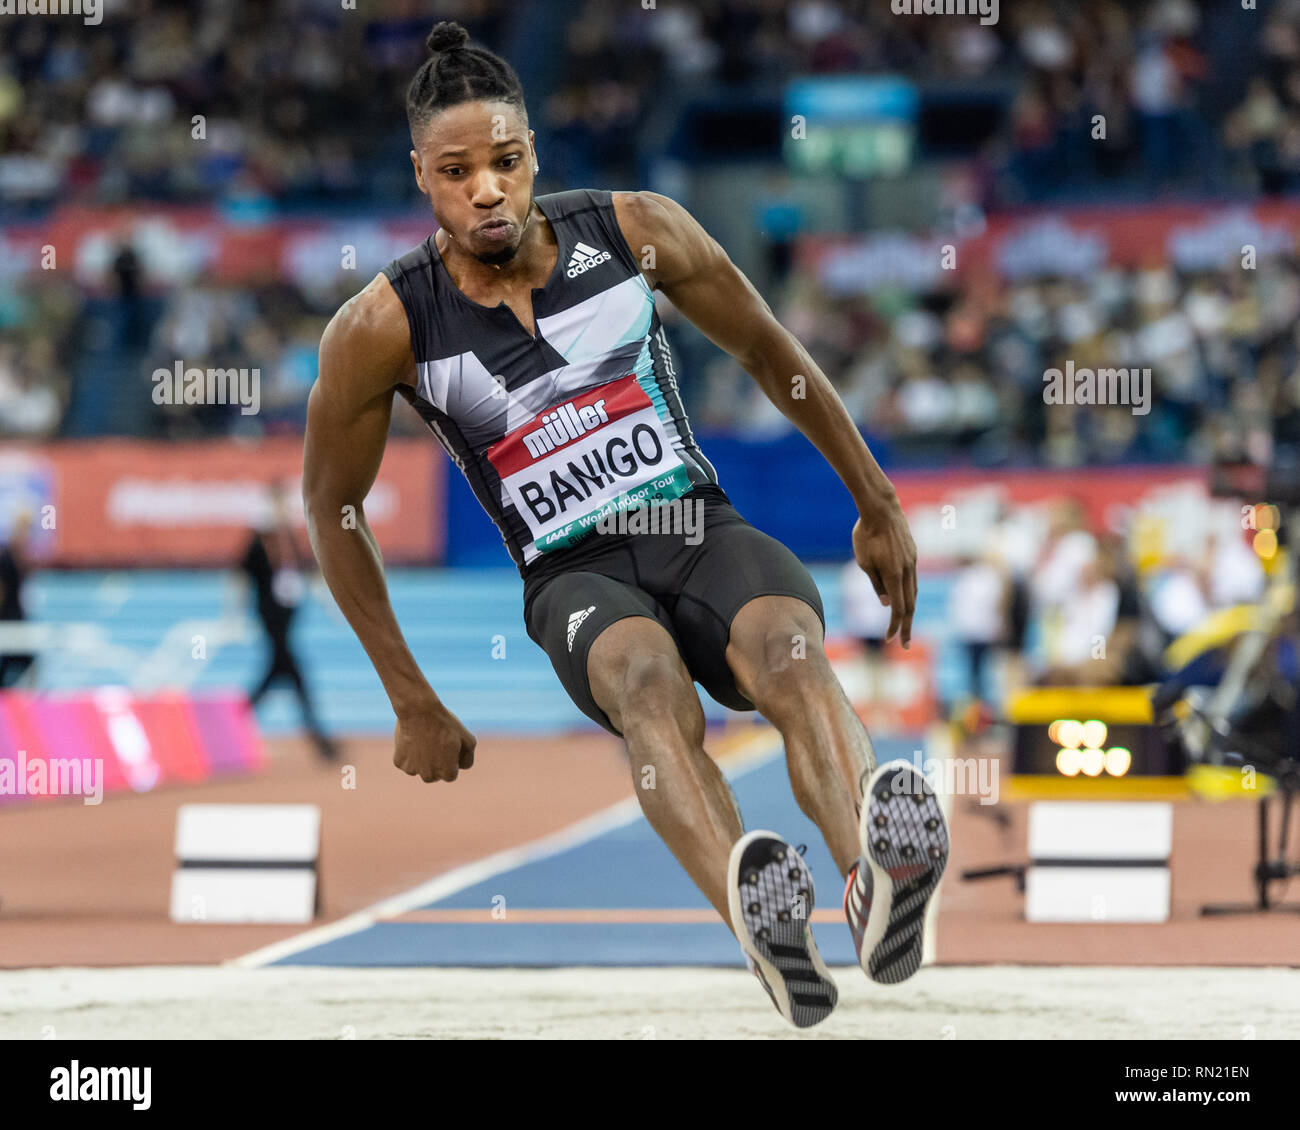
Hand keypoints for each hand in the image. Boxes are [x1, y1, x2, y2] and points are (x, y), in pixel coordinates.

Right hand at [393, 700, 476, 782]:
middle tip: (435, 743)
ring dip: (422, 759)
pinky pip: (406, 761)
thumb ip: (468, 758)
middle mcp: (429, 776)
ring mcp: (412, 770)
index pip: (451, 774)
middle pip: (435, 774)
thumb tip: (460, 767)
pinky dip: (408, 753)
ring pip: (419, 768)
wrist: (419, 710)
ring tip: (424, 740)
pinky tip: (412, 739)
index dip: (451, 760)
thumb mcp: (468, 739)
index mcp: (447, 774)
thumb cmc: (445, 724)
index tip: (448, 746)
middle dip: (436, 761)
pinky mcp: (399, 762)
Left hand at [852, 498, 917, 647]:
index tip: (890, 640)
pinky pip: (913, 578)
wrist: (881, 508)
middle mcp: (908, 570)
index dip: (895, 626)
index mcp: (895, 575)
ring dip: (909, 610)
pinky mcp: (913, 554)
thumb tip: (887, 604)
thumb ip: (877, 584)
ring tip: (903, 623)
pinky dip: (909, 592)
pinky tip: (903, 596)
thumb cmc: (866, 535)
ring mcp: (913, 561)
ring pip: (913, 591)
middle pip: (910, 605)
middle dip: (906, 626)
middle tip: (904, 644)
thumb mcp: (864, 562)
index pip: (898, 609)